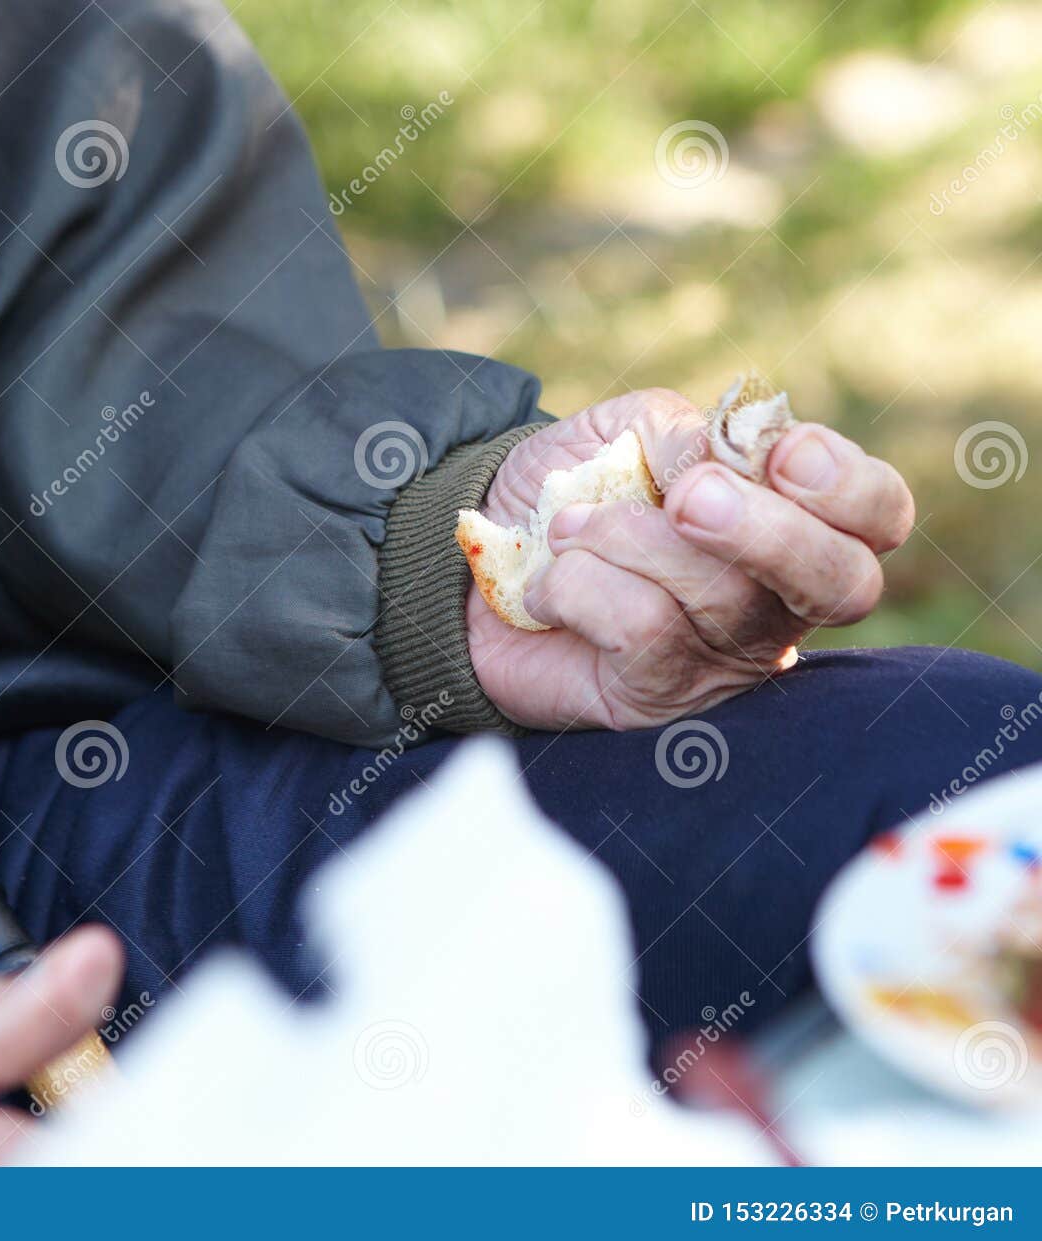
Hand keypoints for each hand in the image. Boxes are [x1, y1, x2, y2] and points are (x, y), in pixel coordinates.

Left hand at [468, 388, 913, 730]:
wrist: (474, 561)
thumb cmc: (573, 491)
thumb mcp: (631, 433)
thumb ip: (688, 431)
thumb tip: (723, 458)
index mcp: (793, 523)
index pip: (877, 516)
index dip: (849, 485)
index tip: (783, 452)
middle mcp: (776, 603)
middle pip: (837, 581)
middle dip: (766, 529)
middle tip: (688, 498)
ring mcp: (720, 659)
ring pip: (719, 595)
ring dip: (627, 538)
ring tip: (568, 527)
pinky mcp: (655, 697)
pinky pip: (643, 629)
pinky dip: (579, 585)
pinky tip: (547, 586)